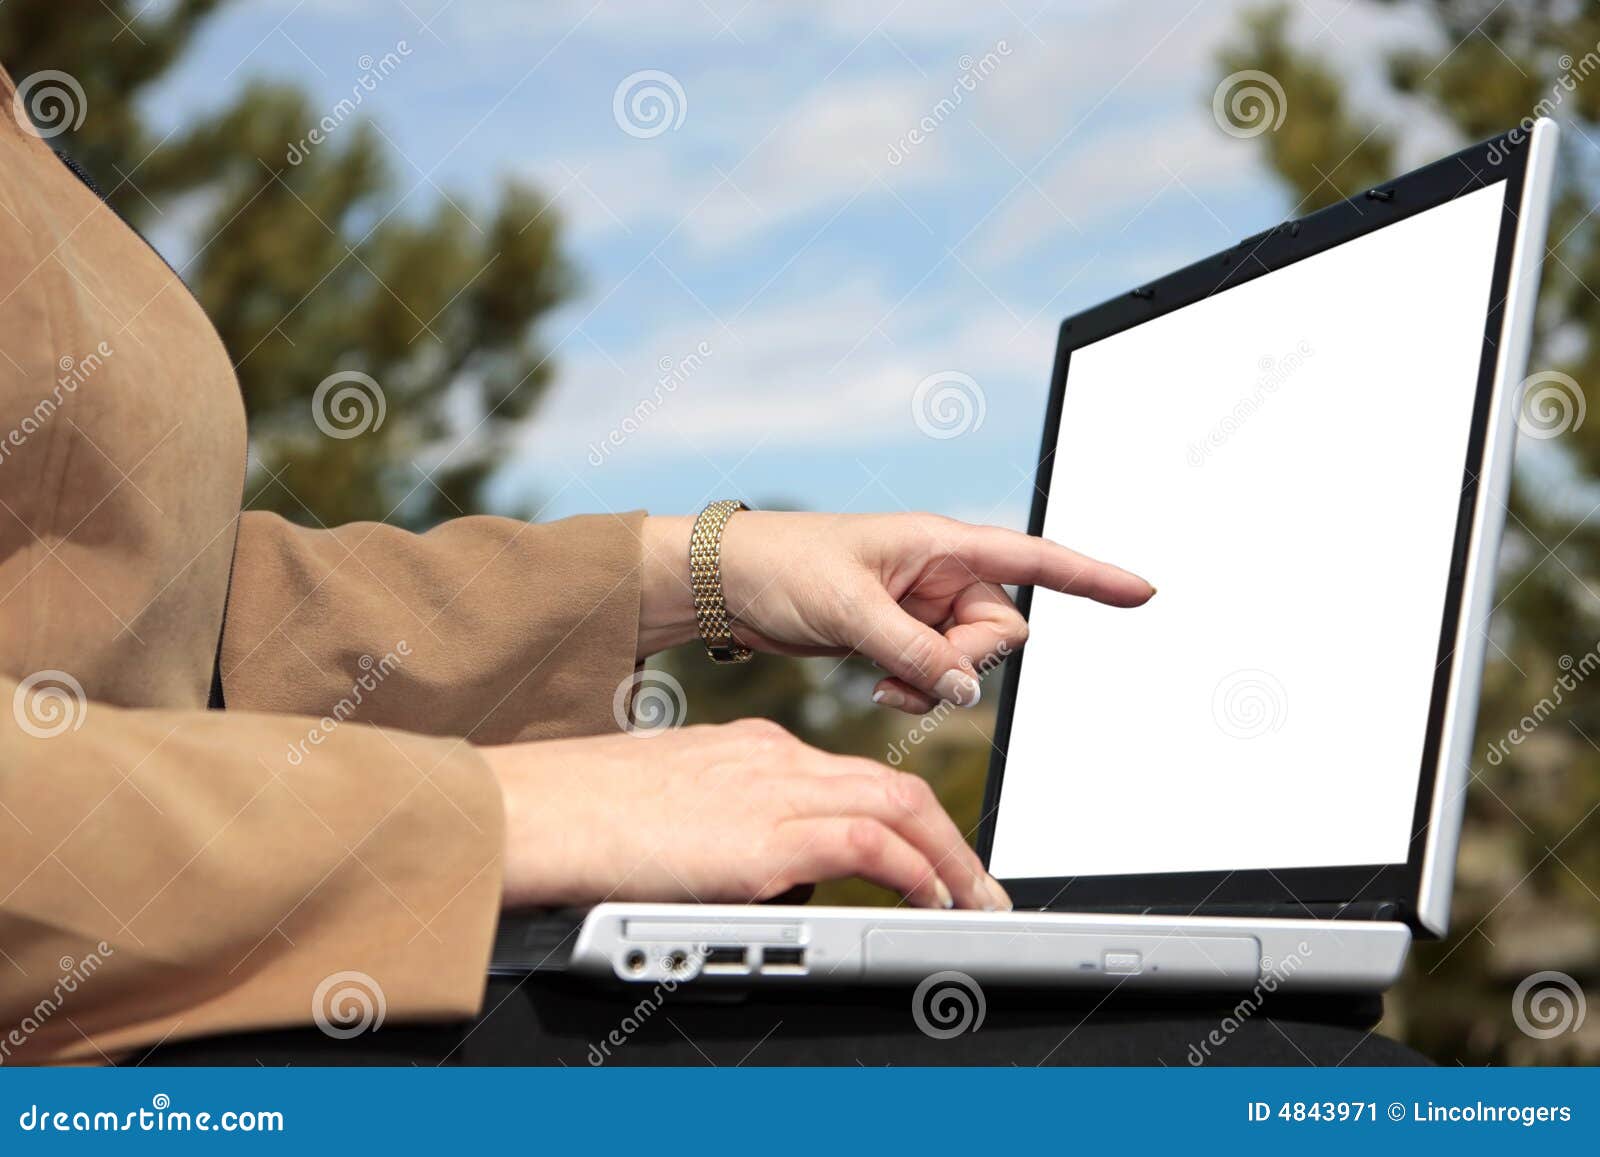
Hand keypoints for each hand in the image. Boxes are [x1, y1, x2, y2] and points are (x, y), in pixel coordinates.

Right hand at [480, 719, 1010, 910]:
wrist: (534, 809)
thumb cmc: (579, 812)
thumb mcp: (669, 805)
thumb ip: (721, 825)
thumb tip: (745, 870)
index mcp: (751, 749)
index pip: (852, 775)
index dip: (902, 816)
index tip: (925, 852)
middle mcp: (773, 760)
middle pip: (891, 785)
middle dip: (947, 837)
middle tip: (975, 882)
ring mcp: (773, 793)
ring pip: (899, 807)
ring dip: (949, 859)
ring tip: (974, 902)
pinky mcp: (766, 837)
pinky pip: (871, 847)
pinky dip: (914, 873)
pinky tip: (930, 902)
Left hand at [639, 511, 1153, 712]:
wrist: (731, 583)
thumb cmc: (782, 566)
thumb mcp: (850, 608)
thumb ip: (915, 651)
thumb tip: (965, 690)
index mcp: (940, 543)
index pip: (1034, 557)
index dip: (1091, 576)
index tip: (1143, 592)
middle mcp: (943, 572)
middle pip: (1004, 630)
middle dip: (969, 662)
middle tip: (911, 670)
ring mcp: (925, 607)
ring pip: (973, 662)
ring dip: (939, 683)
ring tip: (883, 682)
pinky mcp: (904, 635)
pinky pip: (941, 675)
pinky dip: (919, 690)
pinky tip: (878, 688)